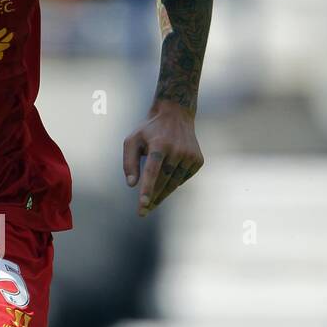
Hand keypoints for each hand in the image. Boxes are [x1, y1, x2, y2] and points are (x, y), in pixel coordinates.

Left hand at [123, 101, 203, 216]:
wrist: (176, 114)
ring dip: (162, 194)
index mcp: (160, 144)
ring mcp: (190, 155)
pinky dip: (173, 182)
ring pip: (174, 183)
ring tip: (151, 203)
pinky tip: (165, 180)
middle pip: (163, 180)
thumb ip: (129, 162)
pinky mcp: (198, 160)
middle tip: (142, 212)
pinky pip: (182, 178)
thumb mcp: (132, 140)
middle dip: (152, 198)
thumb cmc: (149, 130)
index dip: (148, 188)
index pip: (153, 170)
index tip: (143, 204)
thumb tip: (132, 185)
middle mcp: (177, 150)